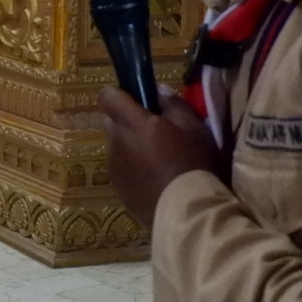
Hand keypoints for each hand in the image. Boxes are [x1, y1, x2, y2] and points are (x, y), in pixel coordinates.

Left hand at [99, 86, 221, 228]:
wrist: (185, 210)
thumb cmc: (192, 163)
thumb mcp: (194, 128)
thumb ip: (174, 104)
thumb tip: (158, 90)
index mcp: (131, 122)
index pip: (106, 96)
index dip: (119, 95)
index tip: (138, 101)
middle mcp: (115, 140)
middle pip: (111, 121)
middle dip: (127, 121)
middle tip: (154, 131)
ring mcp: (113, 164)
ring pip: (116, 145)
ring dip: (130, 145)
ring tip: (158, 159)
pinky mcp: (117, 186)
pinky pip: (120, 167)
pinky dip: (132, 166)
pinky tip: (154, 177)